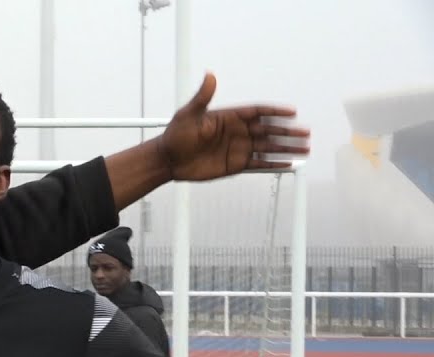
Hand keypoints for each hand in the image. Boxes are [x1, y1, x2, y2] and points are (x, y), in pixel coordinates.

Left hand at [159, 72, 310, 181]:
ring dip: (286, 148)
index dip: (274, 112)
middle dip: (287, 132)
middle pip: (268, 130)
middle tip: (305, 133)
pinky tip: (288, 164)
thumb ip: (202, 97)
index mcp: (230, 117)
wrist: (167, 160)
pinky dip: (274, 164)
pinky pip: (259, 163)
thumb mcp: (188, 114)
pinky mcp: (235, 164)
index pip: (257, 112)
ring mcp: (238, 148)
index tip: (292, 112)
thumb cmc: (176, 135)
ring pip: (268, 147)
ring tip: (304, 149)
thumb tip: (210, 75)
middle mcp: (237, 132)